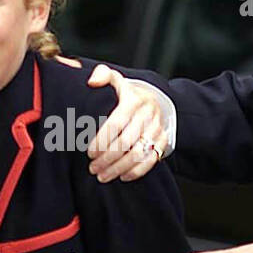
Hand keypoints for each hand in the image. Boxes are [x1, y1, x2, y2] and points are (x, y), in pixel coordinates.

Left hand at [83, 64, 167, 182]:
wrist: (153, 99)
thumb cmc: (126, 93)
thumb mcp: (115, 79)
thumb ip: (102, 75)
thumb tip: (92, 81)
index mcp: (134, 100)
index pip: (116, 123)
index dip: (102, 140)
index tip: (89, 152)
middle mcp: (148, 114)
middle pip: (126, 142)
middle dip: (107, 158)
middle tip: (92, 168)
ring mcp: (157, 129)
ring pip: (138, 154)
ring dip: (119, 168)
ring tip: (102, 175)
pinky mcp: (163, 141)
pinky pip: (151, 160)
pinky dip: (136, 171)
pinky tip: (121, 177)